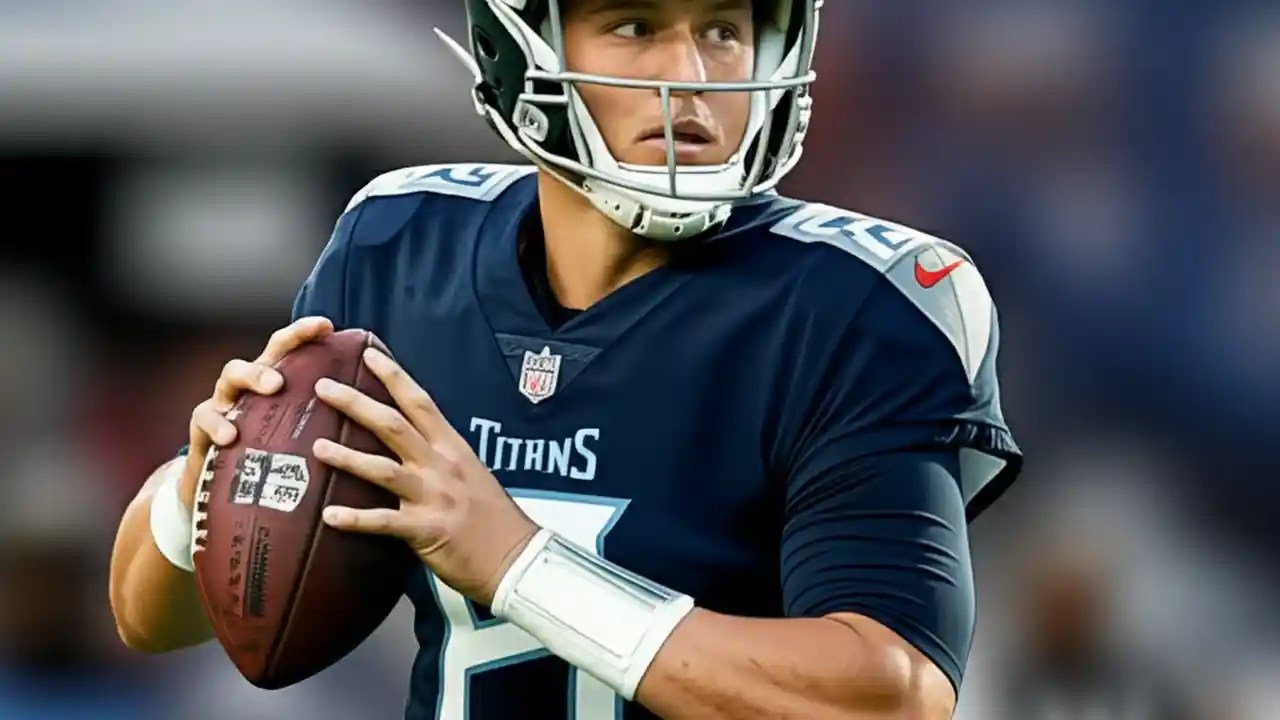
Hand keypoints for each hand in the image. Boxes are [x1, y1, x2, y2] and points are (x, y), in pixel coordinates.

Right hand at [179, 316, 334, 504]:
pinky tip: (230, 437)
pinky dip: (216, 424)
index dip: (304, 333)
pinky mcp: (203, 432)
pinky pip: (204, 418)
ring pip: (229, 379)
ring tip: (264, 394)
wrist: (230, 494)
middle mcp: (250, 388)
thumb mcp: (304, 438)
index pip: (289, 350)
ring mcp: (224, 405)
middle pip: (258, 358)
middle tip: (280, 379)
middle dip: (271, 358)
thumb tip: (381, 415)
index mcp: (277, 383)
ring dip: (248, 381)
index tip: (327, 325)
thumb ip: (333, 422)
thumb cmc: (276, 461)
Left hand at [313, 347, 539, 606]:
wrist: (517, 557)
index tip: (369, 354)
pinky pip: (383, 522)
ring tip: (317, 447)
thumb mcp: (471, 475)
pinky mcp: (425, 530)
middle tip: (323, 388)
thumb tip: (413, 446)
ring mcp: (433, 496)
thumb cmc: (494, 519)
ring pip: (383, 469)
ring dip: (347, 457)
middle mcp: (441, 465)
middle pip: (393, 425)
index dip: (394, 376)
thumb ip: (442, 459)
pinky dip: (355, 518)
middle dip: (356, 403)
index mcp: (453, 448)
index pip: (420, 403)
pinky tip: (329, 515)